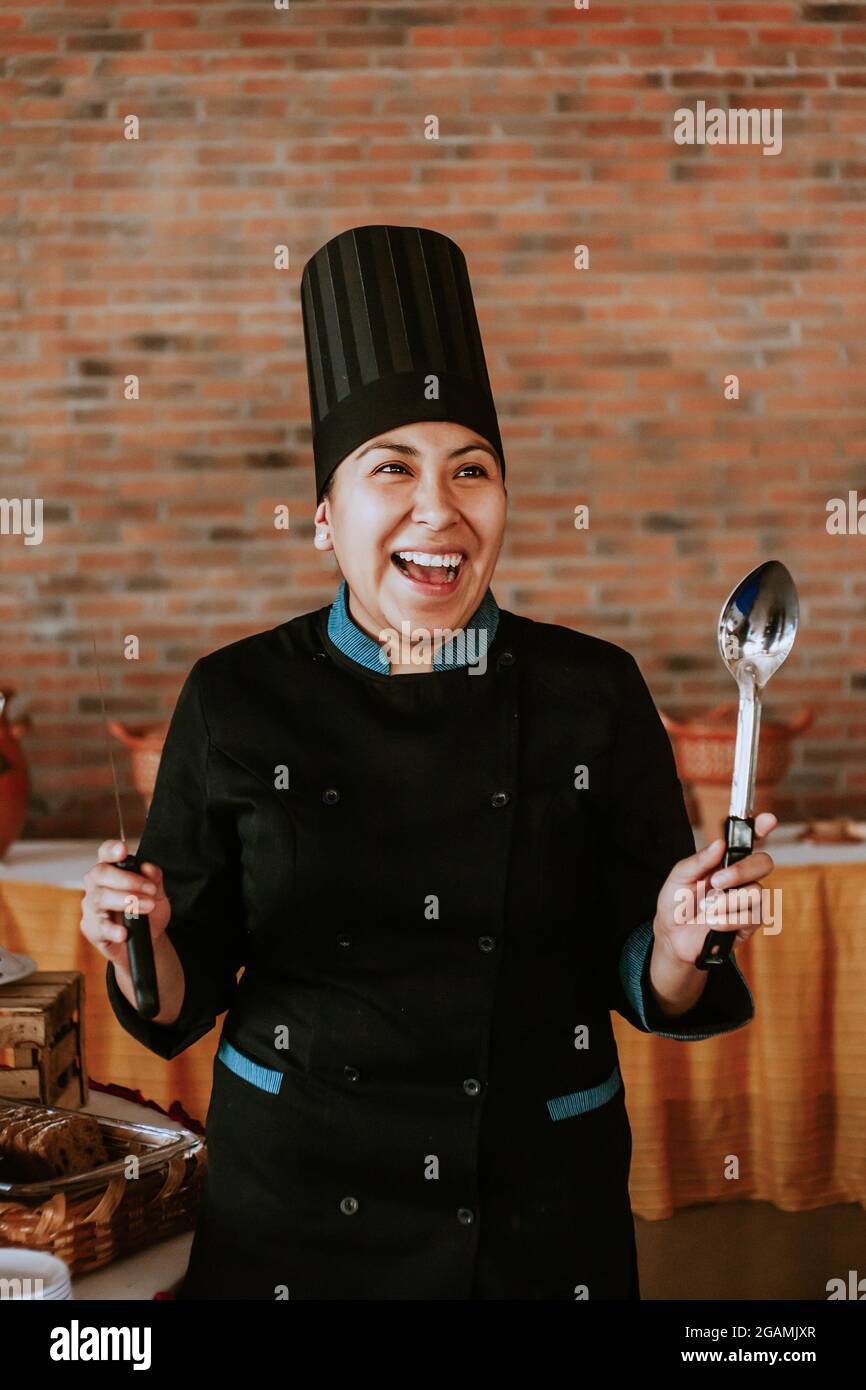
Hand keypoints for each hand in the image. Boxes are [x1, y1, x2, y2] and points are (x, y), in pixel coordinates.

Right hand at [80, 839, 171, 965]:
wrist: (148, 940)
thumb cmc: (148, 912)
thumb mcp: (158, 894)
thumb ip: (155, 879)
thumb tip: (148, 868)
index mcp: (111, 871)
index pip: (105, 853)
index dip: (111, 849)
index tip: (123, 850)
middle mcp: (96, 885)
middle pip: (99, 873)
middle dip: (127, 880)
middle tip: (151, 890)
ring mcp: (91, 907)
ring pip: (99, 898)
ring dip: (127, 901)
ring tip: (148, 906)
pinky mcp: (92, 929)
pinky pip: (99, 927)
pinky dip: (113, 930)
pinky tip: (124, 932)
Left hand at [653, 812, 778, 968]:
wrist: (672, 937)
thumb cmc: (676, 903)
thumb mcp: (678, 878)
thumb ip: (698, 861)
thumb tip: (719, 843)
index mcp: (725, 862)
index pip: (748, 841)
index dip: (761, 828)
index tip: (768, 819)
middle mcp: (741, 878)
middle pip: (764, 863)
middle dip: (741, 870)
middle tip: (716, 881)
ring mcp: (747, 901)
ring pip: (757, 892)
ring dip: (728, 901)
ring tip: (707, 909)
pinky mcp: (749, 923)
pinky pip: (751, 916)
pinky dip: (728, 919)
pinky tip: (712, 923)